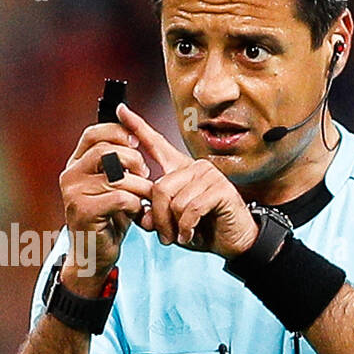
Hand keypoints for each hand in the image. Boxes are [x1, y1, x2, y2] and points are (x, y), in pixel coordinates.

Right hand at [58, 119, 155, 292]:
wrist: (95, 254)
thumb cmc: (109, 218)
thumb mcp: (113, 183)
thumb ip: (118, 160)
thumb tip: (134, 129)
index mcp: (76, 163)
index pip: (94, 133)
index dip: (118, 133)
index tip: (137, 143)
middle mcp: (70, 175)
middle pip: (108, 151)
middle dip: (135, 162)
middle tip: (144, 176)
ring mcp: (74, 193)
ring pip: (119, 177)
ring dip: (141, 188)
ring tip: (144, 199)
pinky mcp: (84, 211)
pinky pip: (121, 197)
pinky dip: (136, 206)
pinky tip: (136, 214)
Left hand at [117, 103, 257, 258]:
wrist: (232, 242)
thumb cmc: (202, 230)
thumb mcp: (169, 223)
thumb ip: (151, 215)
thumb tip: (140, 213)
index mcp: (179, 170)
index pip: (155, 144)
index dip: (137, 127)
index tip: (121, 110)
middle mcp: (194, 167)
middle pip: (160, 187)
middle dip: (158, 217)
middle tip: (164, 236)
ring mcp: (209, 175)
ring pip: (174, 200)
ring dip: (173, 226)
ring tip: (180, 235)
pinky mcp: (221, 188)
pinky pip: (192, 208)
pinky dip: (187, 227)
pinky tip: (190, 234)